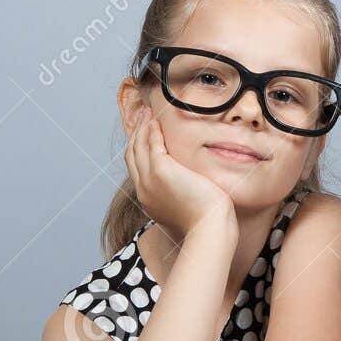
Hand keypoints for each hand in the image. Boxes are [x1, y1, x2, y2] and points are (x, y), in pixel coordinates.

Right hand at [124, 105, 235, 239]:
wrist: (209, 226)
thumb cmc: (205, 220)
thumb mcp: (185, 206)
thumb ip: (179, 193)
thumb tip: (188, 183)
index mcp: (147, 198)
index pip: (136, 167)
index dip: (138, 148)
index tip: (145, 134)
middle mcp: (143, 188)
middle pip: (132, 154)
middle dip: (137, 133)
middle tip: (145, 117)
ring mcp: (149, 179)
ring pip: (138, 146)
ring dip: (143, 127)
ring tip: (149, 114)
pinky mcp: (160, 169)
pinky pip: (151, 143)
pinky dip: (152, 131)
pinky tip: (157, 122)